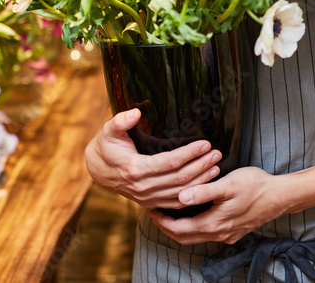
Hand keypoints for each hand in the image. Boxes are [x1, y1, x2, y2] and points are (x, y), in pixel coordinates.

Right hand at [84, 108, 221, 208]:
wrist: (97, 169)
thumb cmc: (106, 145)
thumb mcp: (108, 129)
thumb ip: (121, 120)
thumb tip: (136, 112)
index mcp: (135, 168)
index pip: (170, 162)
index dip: (189, 153)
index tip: (205, 144)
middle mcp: (143, 186)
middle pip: (180, 178)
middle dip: (201, 165)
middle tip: (216, 154)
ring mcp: (147, 198)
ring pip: (180, 192)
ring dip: (201, 181)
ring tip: (216, 167)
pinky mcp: (150, 203)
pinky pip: (175, 202)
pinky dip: (192, 194)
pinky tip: (204, 185)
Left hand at [149, 167, 279, 244]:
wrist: (280, 196)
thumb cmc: (254, 185)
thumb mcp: (227, 184)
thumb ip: (203, 191)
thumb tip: (181, 196)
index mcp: (213, 224)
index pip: (178, 229)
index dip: (161, 221)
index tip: (151, 209)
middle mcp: (219, 233)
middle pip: (185, 237)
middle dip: (167, 226)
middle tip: (156, 212)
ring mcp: (227, 234)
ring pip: (196, 236)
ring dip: (181, 227)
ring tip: (171, 211)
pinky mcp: (234, 231)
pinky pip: (208, 233)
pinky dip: (195, 226)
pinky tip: (194, 213)